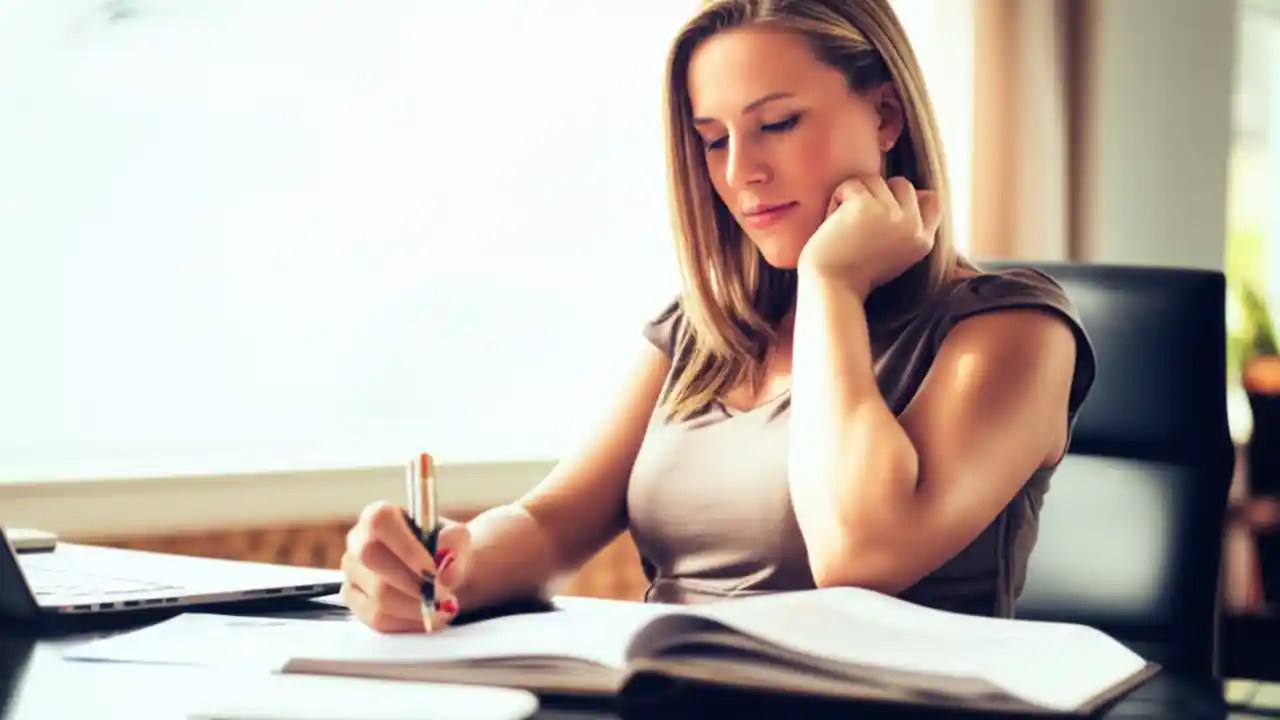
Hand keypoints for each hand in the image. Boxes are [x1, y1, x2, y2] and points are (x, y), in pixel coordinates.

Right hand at [340, 501, 470, 632]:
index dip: (405, 548)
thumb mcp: (458, 537)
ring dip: (416, 607)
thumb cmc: (442, 549)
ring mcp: (352, 573)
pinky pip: (378, 618)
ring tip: (442, 607)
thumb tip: (445, 568)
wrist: (438, 571)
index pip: (380, 523)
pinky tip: (427, 616)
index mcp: (378, 515)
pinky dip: (408, 621)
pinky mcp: (355, 601)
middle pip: (372, 560)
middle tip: (442, 595)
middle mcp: (358, 541)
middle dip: (412, 584)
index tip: (433, 569)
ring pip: (377, 596)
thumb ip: (455, 543)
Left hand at [797, 176, 941, 299]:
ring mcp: (892, 215)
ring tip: (844, 227)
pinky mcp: (866, 207)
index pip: (932, 201)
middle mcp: (913, 227)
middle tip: (857, 223)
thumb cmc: (853, 274)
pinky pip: (850, 185)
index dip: (908, 198)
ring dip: (853, 198)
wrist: (831, 289)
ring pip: (874, 181)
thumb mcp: (895, 253)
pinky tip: (832, 225)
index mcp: (923, 242)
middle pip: (901, 184)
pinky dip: (836, 201)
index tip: (883, 215)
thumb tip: (924, 192)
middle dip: (876, 195)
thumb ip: (909, 227)